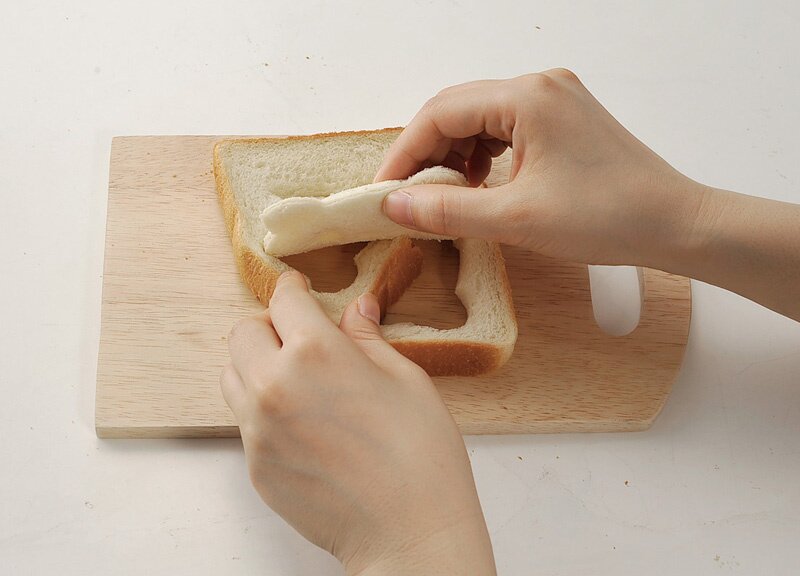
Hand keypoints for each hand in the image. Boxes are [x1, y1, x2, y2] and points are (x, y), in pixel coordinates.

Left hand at [221, 271, 496, 574]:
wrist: (410, 533)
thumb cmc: (421, 455)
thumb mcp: (405, 379)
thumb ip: (368, 338)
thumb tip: (358, 308)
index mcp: (316, 352)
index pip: (285, 300)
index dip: (294, 288)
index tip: (300, 289)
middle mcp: (275, 385)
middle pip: (243, 333)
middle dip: (269, 326)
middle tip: (300, 337)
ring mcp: (258, 429)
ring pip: (234, 376)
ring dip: (258, 366)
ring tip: (298, 381)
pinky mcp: (255, 465)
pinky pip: (245, 421)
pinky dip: (265, 411)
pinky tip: (305, 426)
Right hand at [377, 69, 705, 267]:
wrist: (676, 224)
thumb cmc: (608, 217)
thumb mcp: (515, 219)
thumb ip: (447, 209)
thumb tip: (395, 205)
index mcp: (526, 97)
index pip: (440, 113)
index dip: (404, 153)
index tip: (384, 191)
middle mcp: (540, 86)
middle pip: (457, 110)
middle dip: (425, 153)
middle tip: (405, 195)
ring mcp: (555, 100)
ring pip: (480, 119)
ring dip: (452, 154)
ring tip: (443, 193)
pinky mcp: (564, 120)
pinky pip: (506, 129)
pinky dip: (482, 155)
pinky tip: (478, 183)